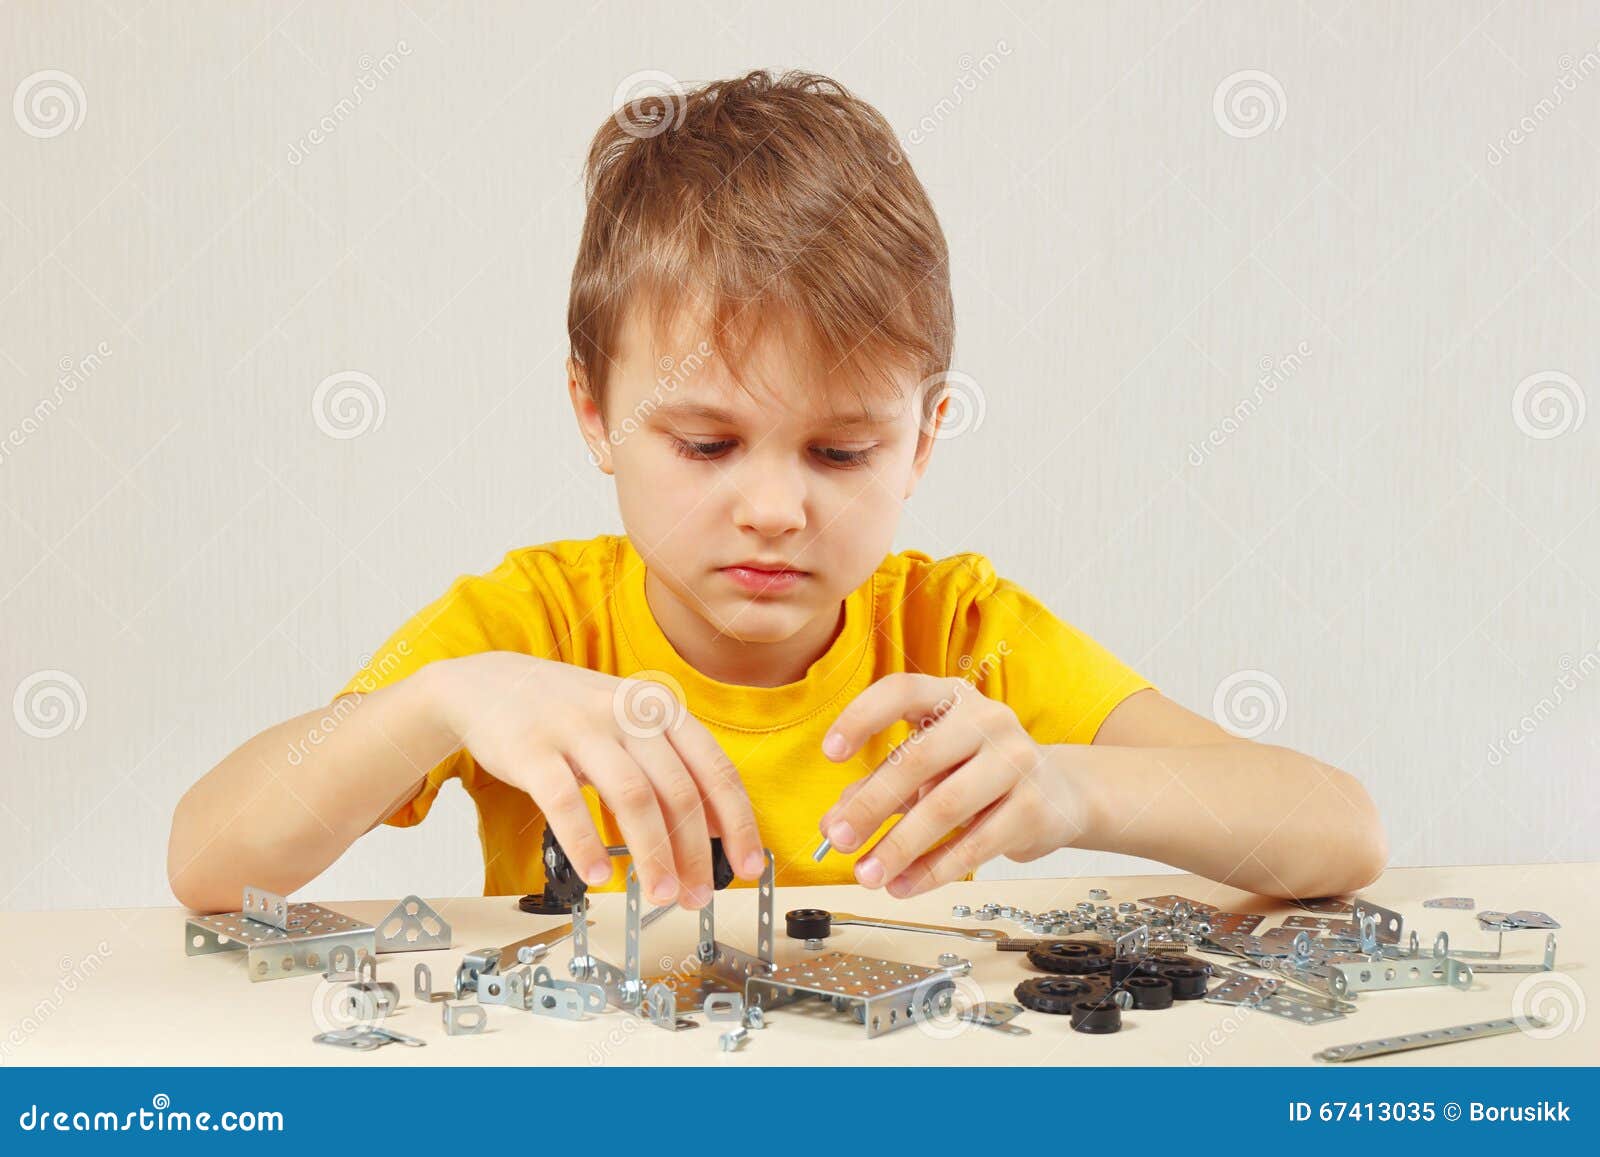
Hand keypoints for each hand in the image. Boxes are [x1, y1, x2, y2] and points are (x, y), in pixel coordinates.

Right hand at [427, 653, 765, 907]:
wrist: (490, 685)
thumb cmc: (570, 714)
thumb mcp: (630, 726)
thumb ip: (673, 768)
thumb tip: (718, 827)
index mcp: (660, 708)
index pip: (715, 769)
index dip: (738, 823)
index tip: (750, 866)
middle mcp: (626, 713)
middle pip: (678, 790)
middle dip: (695, 852)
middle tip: (698, 895)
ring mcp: (579, 727)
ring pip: (631, 797)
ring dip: (652, 854)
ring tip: (660, 894)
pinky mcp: (533, 749)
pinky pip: (565, 802)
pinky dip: (585, 843)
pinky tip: (597, 874)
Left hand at [818, 673, 1085, 896]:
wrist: (1058, 793)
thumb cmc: (978, 773)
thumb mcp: (929, 767)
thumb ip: (880, 786)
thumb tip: (834, 822)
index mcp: (951, 696)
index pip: (901, 691)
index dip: (861, 718)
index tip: (829, 753)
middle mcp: (987, 720)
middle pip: (919, 758)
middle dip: (872, 804)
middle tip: (838, 839)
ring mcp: (1015, 761)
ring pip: (945, 806)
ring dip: (899, 846)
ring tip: (868, 875)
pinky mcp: (1033, 807)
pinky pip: (975, 845)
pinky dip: (933, 870)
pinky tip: (905, 885)